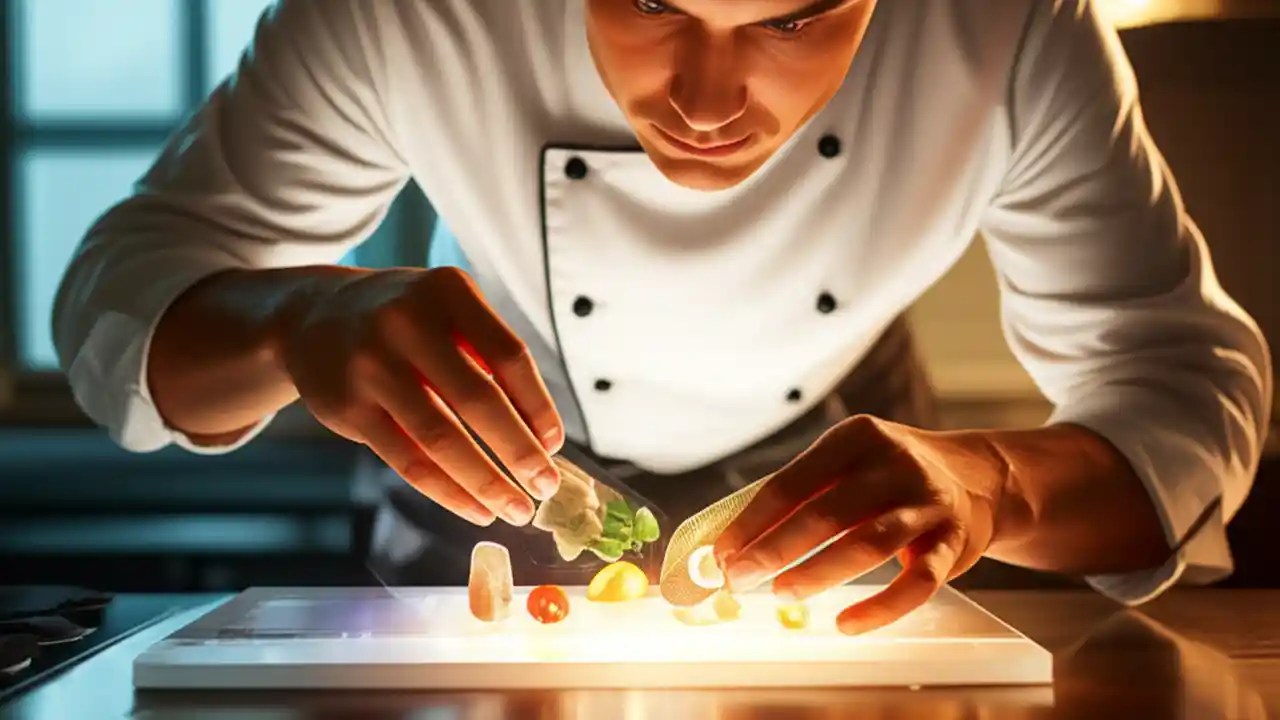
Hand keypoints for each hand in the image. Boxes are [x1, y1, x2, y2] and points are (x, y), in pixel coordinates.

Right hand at [278, 266, 563, 526]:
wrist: (312, 315)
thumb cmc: (406, 319)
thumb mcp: (448, 308)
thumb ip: (489, 354)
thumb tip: (541, 435)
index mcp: (447, 291)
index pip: (509, 355)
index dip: (538, 405)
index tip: (555, 445)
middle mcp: (406, 322)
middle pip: (478, 399)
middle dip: (519, 451)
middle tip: (546, 487)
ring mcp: (372, 365)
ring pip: (440, 438)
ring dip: (486, 482)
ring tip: (516, 508)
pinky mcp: (347, 407)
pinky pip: (407, 460)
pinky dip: (448, 492)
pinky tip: (476, 509)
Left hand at [713, 415, 1006, 634]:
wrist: (978, 478)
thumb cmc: (890, 477)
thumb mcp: (848, 463)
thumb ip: (798, 495)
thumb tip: (734, 543)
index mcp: (856, 438)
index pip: (791, 483)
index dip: (751, 522)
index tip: (721, 554)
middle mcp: (895, 463)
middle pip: (825, 512)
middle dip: (774, 549)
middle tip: (739, 578)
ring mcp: (928, 502)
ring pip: (867, 542)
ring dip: (818, 572)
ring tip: (783, 593)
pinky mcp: (955, 542)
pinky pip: (916, 583)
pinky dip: (880, 608)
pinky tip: (847, 623)